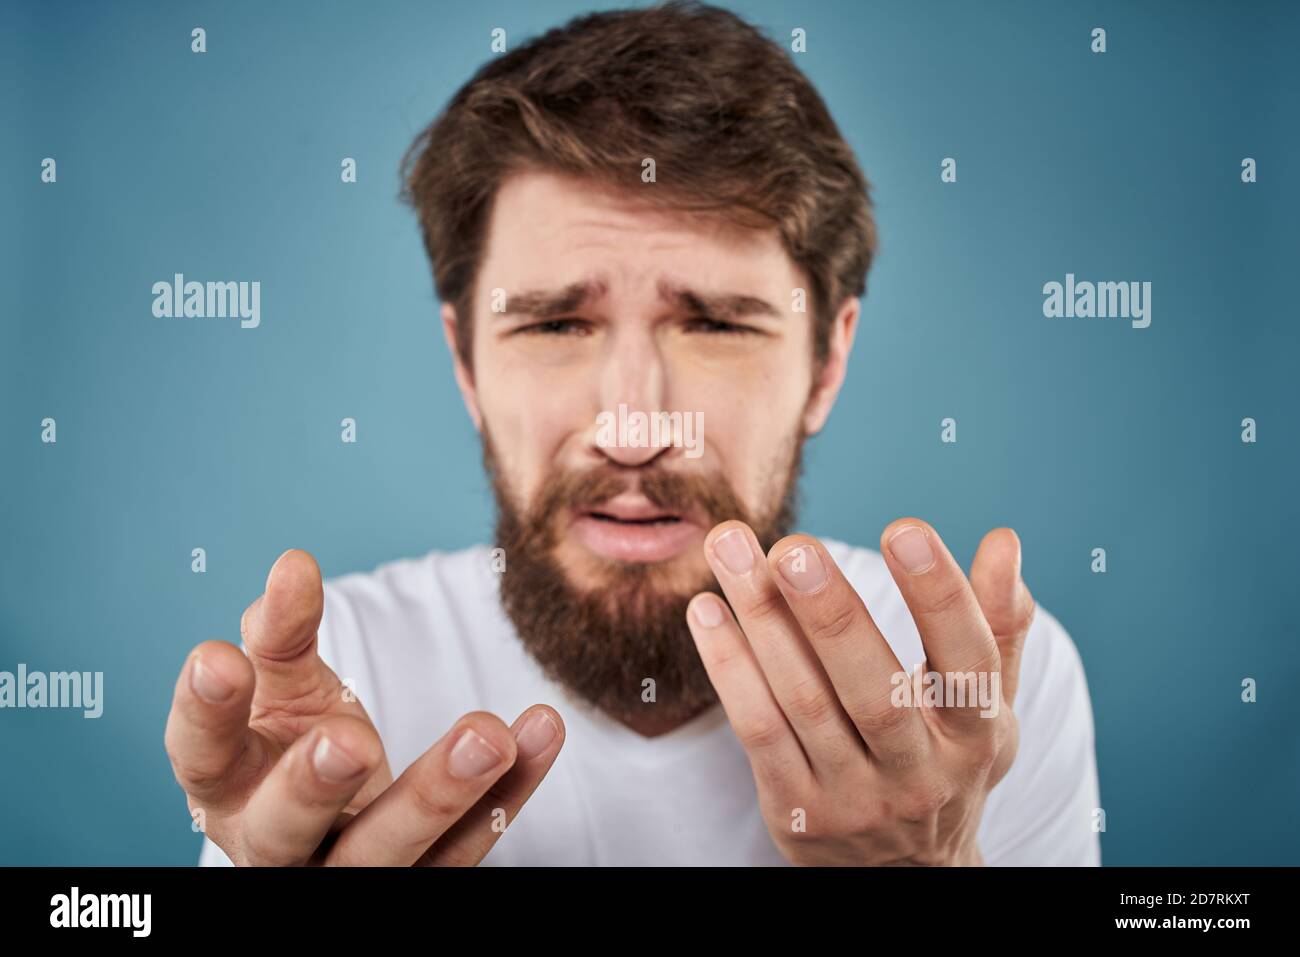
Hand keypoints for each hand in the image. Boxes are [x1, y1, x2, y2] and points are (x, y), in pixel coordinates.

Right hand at [164, 549, 564, 864]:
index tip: (220, 656)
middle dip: (315, 784)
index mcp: (227, 787)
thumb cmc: (290, 746)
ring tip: (488, 734)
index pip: (203, 756)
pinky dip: (512, 788)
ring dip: (441, 792)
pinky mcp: (422, 877)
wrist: (331, 825)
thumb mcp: (282, 690)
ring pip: (388, 849)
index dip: (207, 712)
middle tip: (352, 740)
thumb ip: (282, 633)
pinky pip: (471, 841)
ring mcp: (351, 871)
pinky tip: (544, 732)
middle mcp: (276, 844)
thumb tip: (294, 566)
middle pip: (287, 826)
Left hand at [686, 519, 1032, 865]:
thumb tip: (1003, 540)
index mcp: (974, 734)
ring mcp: (854, 795)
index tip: (904, 529)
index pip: (966, 660)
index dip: (939, 596)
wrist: (906, 876)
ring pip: (803, 701)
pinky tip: (706, 610)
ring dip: (761, 621)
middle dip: (829, 613)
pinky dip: (729, 669)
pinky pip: (758, 731)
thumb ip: (997, 624)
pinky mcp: (797, 810)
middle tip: (792, 547)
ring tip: (730, 549)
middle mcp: (919, 771)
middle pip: (873, 689)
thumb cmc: (947, 764)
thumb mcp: (990, 707)